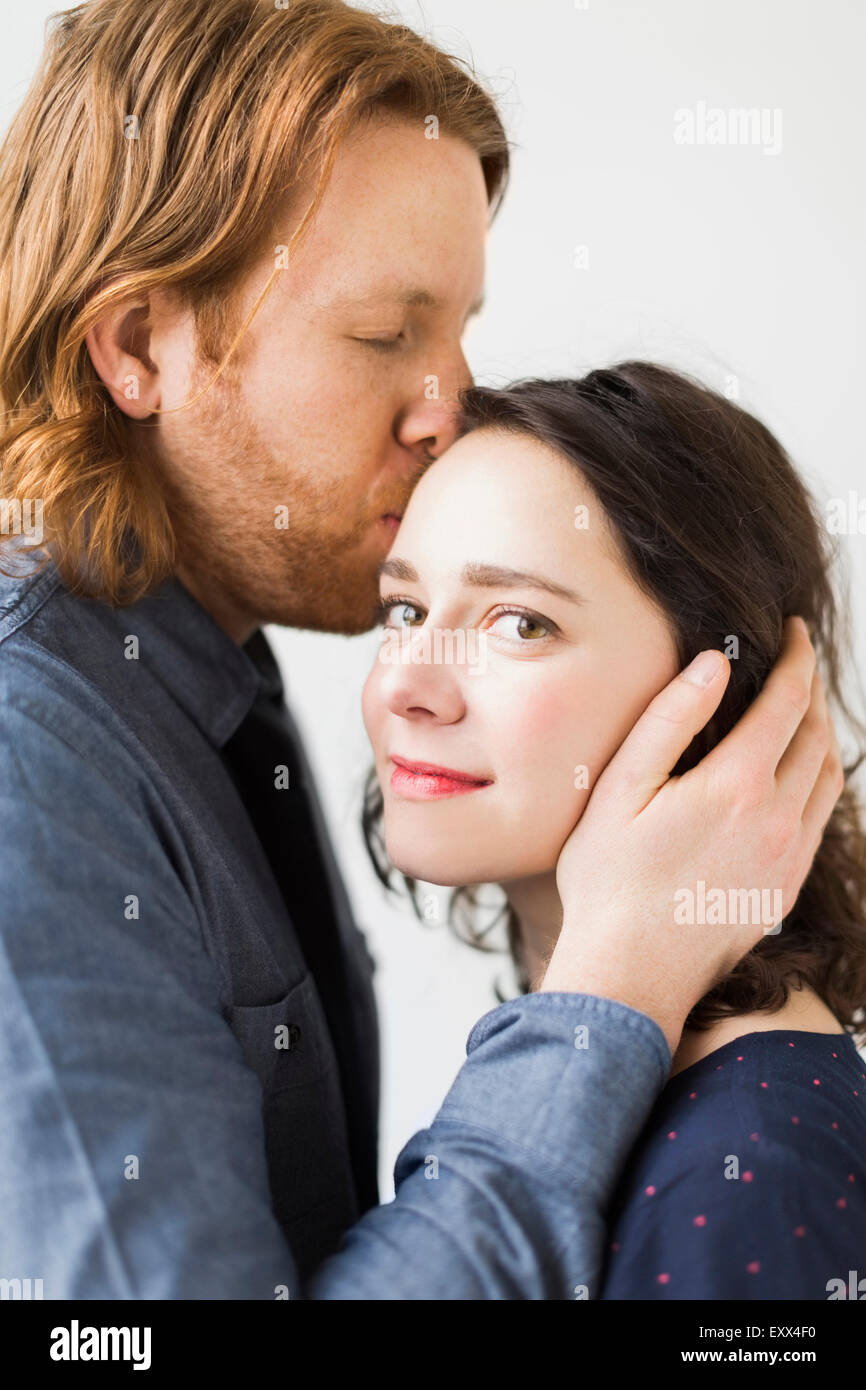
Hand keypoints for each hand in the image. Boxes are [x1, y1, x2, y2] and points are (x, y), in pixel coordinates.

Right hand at [540, 617, 842, 1056]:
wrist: (631, 974)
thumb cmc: (609, 883)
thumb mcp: (620, 790)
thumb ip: (669, 721)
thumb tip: (714, 666)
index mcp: (736, 785)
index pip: (788, 702)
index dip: (797, 659)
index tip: (796, 632)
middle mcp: (777, 818)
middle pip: (816, 735)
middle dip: (811, 690)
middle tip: (798, 664)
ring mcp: (788, 857)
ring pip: (829, 777)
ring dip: (821, 735)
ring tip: (802, 712)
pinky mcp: (786, 887)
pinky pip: (820, 819)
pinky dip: (819, 781)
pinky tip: (796, 778)